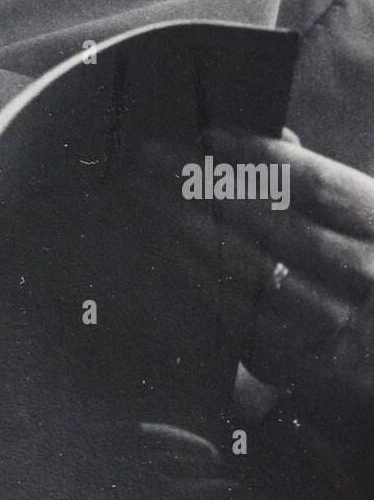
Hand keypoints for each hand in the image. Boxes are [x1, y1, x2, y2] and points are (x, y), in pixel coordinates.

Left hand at [142, 126, 373, 434]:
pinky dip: (196, 277)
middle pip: (271, 223)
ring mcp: (336, 325)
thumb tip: (275, 137)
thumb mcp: (370, 221)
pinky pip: (238, 314)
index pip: (315, 184)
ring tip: (148, 196)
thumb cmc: (371, 267)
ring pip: (249, 269)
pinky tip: (165, 248)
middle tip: (153, 158)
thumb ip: (328, 183)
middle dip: (203, 186)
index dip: (256, 155)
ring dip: (189, 228)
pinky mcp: (304, 364)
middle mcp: (366, 276)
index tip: (207, 135)